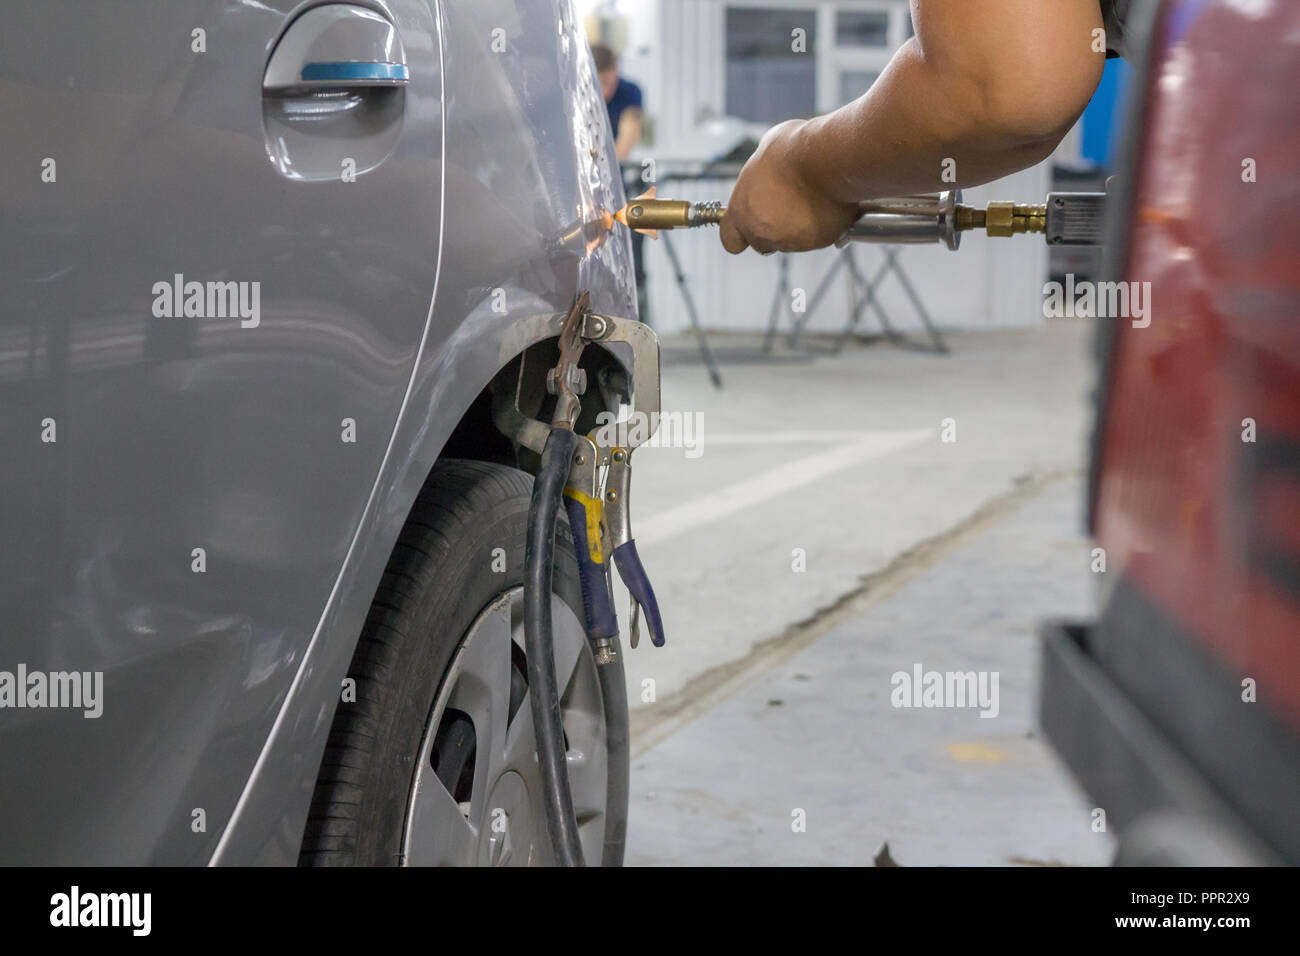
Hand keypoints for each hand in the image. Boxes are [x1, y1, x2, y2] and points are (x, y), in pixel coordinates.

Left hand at [719, 120, 862, 254]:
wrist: (827, 159)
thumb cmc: (793, 151)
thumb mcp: (764, 153)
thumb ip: (759, 174)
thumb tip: (765, 171)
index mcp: (741, 211)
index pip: (731, 240)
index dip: (740, 233)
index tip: (749, 223)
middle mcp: (761, 232)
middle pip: (763, 242)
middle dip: (773, 229)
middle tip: (787, 205)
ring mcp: (790, 241)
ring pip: (792, 241)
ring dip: (799, 226)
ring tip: (811, 196)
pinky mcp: (818, 242)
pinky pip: (818, 236)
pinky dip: (822, 224)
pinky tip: (826, 201)